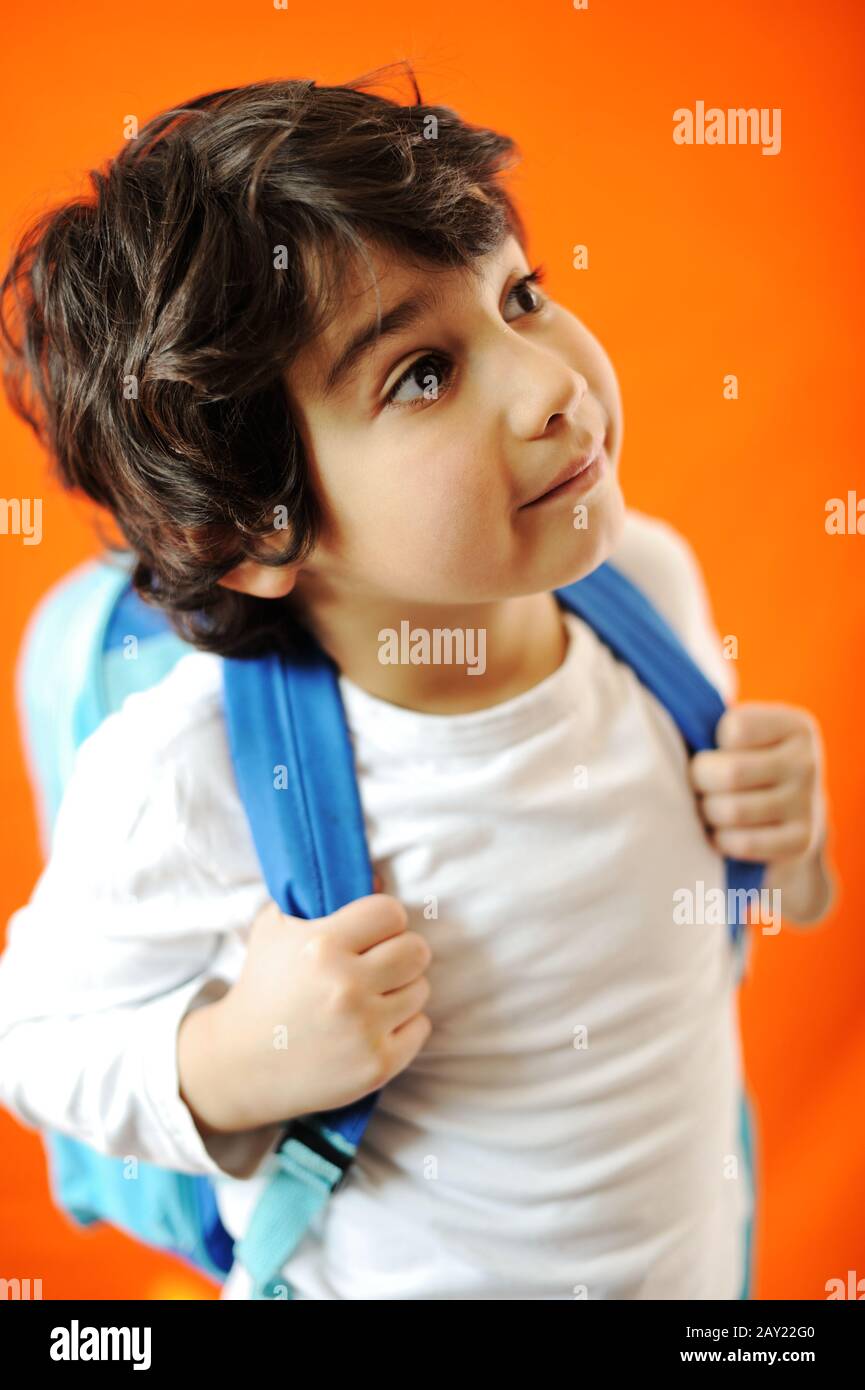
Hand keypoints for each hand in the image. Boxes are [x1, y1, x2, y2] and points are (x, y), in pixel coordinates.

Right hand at [179, 890, 431, 1134]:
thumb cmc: (262, 987)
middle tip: (378, 963)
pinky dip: (404, 1024)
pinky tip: (375, 1024)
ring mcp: (364, 1029)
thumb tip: (376, 878)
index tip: (371, 933)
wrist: (239, 1063)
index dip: (383, 921)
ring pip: (420, 988)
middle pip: (416, 950)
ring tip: (371, 996)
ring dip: (400, 989)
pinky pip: (421, 1027)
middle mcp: (346, 987)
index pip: (391, 913)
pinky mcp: (377, 1064)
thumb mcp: (274, 928)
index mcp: (322, 947)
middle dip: (399, 952)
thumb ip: (317, 894)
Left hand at [688, 701, 834, 922]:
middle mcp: (807, 762)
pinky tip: (721, 832)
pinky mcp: (800, 842)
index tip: (716, 749)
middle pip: (730, 772)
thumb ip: (712, 729)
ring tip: (709, 807)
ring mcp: (808, 804)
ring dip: (708, 813)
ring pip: (731, 811)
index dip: (711, 742)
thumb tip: (661, 737)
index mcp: (794, 726)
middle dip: (700, 780)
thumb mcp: (739, 737)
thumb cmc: (745, 764)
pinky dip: (721, 840)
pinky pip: (742, 843)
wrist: (788, 815)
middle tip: (699, 784)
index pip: (735, 729)